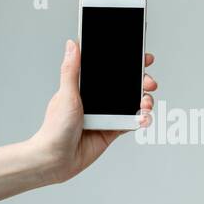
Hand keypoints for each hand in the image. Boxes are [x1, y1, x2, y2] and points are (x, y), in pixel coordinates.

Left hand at [30, 40, 157, 184]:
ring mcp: (107, 115)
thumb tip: (72, 43)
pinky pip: (132, 122)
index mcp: (87, 87)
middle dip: (142, 81)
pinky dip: (141, 119)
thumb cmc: (55, 128)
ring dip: (145, 100)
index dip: (129, 63)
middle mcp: (98, 100)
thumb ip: (72, 70)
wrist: (56, 159)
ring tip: (146, 103)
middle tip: (149, 82)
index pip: (111, 70)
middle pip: (127, 85)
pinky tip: (143, 118)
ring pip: (133, 103)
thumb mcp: (65, 95)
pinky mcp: (112, 131)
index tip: (143, 57)